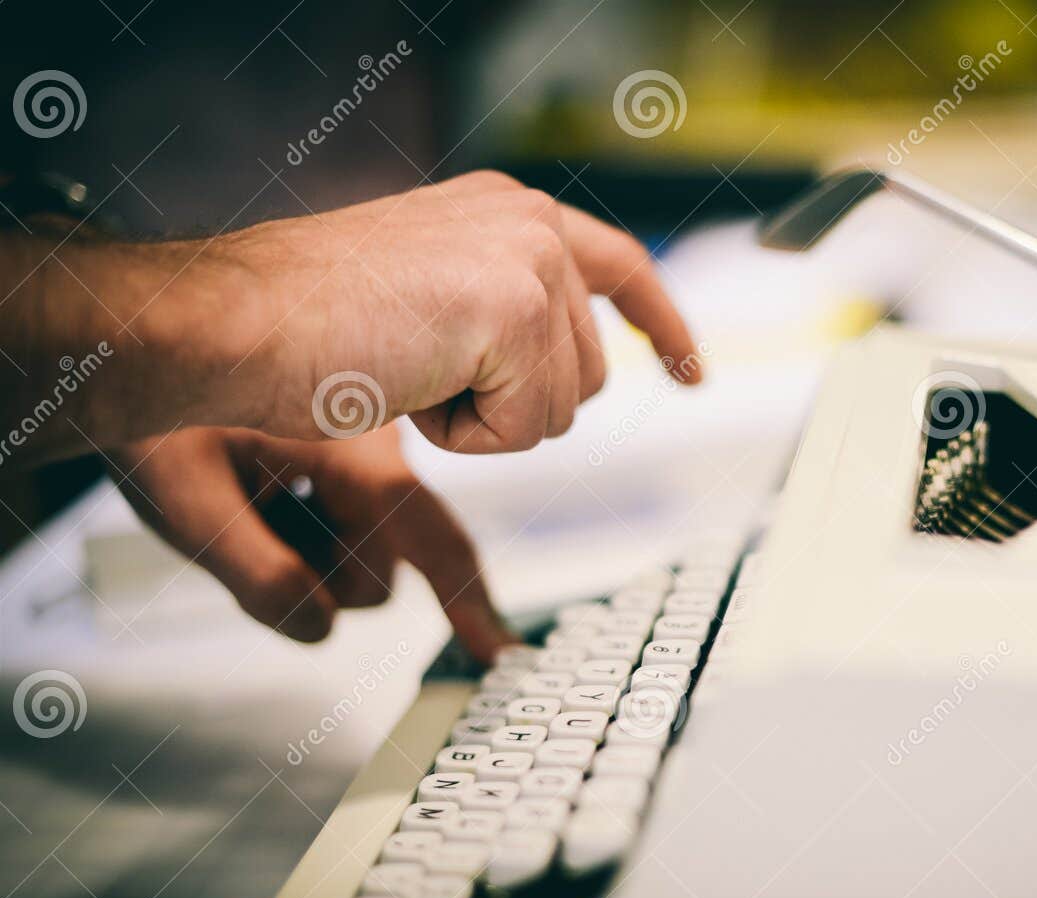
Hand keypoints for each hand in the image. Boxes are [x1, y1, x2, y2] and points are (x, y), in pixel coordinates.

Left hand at [105, 425, 514, 661]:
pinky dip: (308, 525)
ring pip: (366, 550)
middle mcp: (379, 447)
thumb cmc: (157, 408)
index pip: (434, 541)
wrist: (137, 335)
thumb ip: (259, 577)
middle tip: (241, 530)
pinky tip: (261, 490)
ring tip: (242, 499)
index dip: (470, 606)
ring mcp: (370, 445)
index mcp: (354, 454)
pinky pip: (352, 518)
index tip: (501, 653)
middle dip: (319, 575)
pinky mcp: (354, 447)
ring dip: (308, 551)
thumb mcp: (186, 501)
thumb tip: (319, 626)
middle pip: (380, 566)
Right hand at [222, 170, 700, 451]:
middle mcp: (529, 222)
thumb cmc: (304, 324)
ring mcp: (528, 260)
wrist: (232, 322)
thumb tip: (563, 365)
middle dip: (511, 406)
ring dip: (484, 421)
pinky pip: (528, 430)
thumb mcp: (426, 301)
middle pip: (589, 375)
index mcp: (508, 211)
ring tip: (407, 368)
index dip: (661, 330)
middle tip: (419, 370)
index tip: (692, 375)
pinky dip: (466, 437)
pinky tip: (409, 385)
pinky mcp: (516, 309)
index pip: (622, 267)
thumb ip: (499, 309)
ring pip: (564, 410)